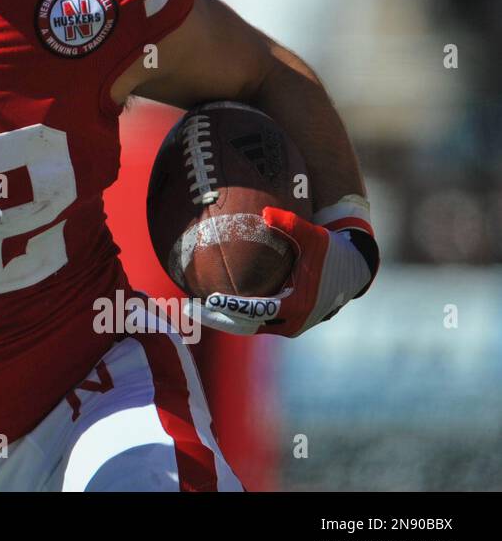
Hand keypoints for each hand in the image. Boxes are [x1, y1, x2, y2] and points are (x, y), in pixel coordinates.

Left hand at [185, 198, 377, 337]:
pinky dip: (233, 317)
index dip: (231, 307)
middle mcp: (292, 322)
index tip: (207, 299)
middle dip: (215, 319)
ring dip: (220, 320)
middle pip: (245, 326)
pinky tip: (210, 307)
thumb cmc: (331, 250)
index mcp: (298, 306)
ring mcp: (288, 326)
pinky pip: (254, 323)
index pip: (257, 311)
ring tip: (191, 309)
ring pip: (247, 328)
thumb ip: (291, 224)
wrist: (353, 270)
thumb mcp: (314, 236)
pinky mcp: (285, 323)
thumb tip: (265, 212)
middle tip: (186, 308)